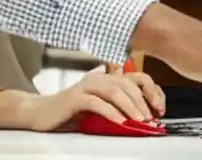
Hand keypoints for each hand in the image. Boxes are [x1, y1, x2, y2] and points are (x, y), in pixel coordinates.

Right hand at [23, 71, 164, 132]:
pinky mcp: (74, 98)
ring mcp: (86, 86)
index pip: (138, 78)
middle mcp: (99, 78)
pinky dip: (111, 112)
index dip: (153, 91)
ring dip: (131, 106)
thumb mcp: (101, 111)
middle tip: (152, 117)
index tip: (160, 109)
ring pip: (115, 90)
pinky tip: (120, 122)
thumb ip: (119, 109)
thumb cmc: (71, 114)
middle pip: (129, 83)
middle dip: (144, 100)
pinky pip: (96, 102)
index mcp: (108, 79)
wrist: (40, 114)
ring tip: (140, 120)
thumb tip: (145, 118)